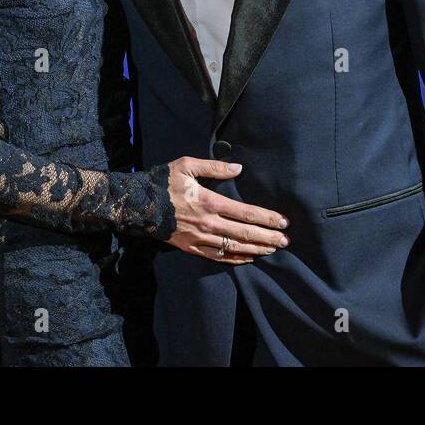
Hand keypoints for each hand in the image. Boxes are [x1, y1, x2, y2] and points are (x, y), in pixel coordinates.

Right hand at [164, 158, 288, 263]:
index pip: (246, 213)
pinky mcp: (191, 247)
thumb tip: (239, 168)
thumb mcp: (187, 166)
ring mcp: (199, 238)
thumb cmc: (163, 182)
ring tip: (273, 250)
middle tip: (285, 241)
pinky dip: (235, 259)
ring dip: (256, 249)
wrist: (138, 205)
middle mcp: (208, 223)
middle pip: (244, 234)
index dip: (267, 218)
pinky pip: (217, 257)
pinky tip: (248, 258)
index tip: (283, 222)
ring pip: (234, 248)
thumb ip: (214, 167)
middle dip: (268, 238)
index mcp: (209, 202)